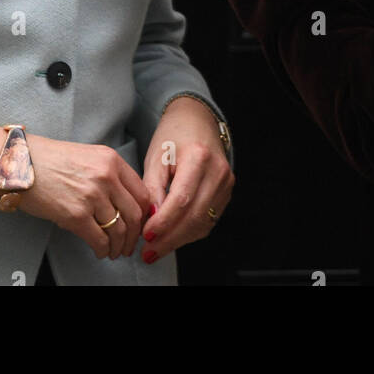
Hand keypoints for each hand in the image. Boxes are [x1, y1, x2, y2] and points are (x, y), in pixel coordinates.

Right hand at [0, 126, 149, 260]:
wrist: (20, 163)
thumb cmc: (49, 160)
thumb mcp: (87, 156)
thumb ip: (108, 175)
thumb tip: (124, 203)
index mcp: (111, 160)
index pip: (142, 193)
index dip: (145, 214)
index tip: (141, 225)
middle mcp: (106, 176)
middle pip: (135, 214)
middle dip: (135, 236)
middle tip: (130, 245)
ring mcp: (92, 195)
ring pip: (119, 230)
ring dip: (119, 246)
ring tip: (114, 251)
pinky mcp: (76, 214)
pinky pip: (99, 239)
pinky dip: (102, 250)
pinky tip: (100, 251)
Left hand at [140, 98, 234, 263]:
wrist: (196, 121)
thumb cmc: (172, 137)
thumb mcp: (156, 157)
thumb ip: (152, 188)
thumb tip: (150, 220)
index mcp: (198, 157)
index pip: (181, 200)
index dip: (163, 222)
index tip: (146, 236)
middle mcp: (217, 171)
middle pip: (194, 216)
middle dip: (170, 238)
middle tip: (148, 253)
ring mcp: (226, 183)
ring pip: (203, 223)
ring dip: (179, 240)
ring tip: (156, 250)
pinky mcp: (227, 192)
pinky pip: (208, 220)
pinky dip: (189, 232)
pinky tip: (173, 238)